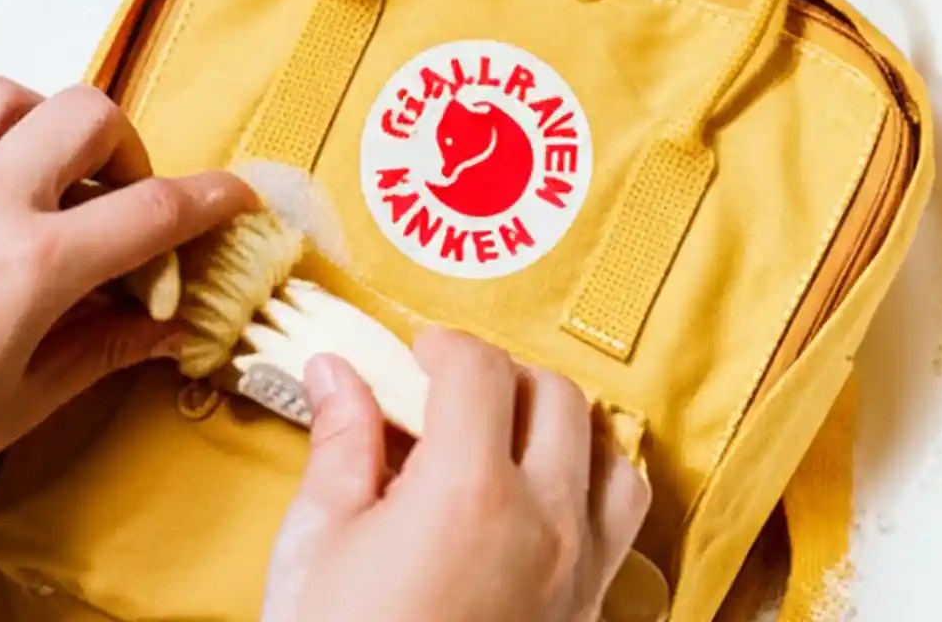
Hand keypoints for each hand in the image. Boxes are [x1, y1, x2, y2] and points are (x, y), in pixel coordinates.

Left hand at [0, 77, 254, 544]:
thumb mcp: (21, 405)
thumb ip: (103, 351)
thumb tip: (165, 330)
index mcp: (33, 264)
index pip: (154, 208)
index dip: (214, 199)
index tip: (240, 200)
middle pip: (88, 114)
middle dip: (130, 152)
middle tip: (126, 207)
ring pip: (11, 96)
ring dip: (51, 125)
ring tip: (58, 181)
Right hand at [262, 328, 649, 621]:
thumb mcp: (318, 542)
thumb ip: (341, 443)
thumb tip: (337, 374)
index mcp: (468, 493)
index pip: (480, 371)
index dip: (444, 345)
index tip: (417, 354)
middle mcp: (544, 524)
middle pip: (556, 397)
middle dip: (502, 375)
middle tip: (452, 391)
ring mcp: (579, 572)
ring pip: (611, 455)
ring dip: (566, 425)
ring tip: (511, 436)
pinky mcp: (589, 612)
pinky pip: (623, 523)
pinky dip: (595, 486)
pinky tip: (546, 499)